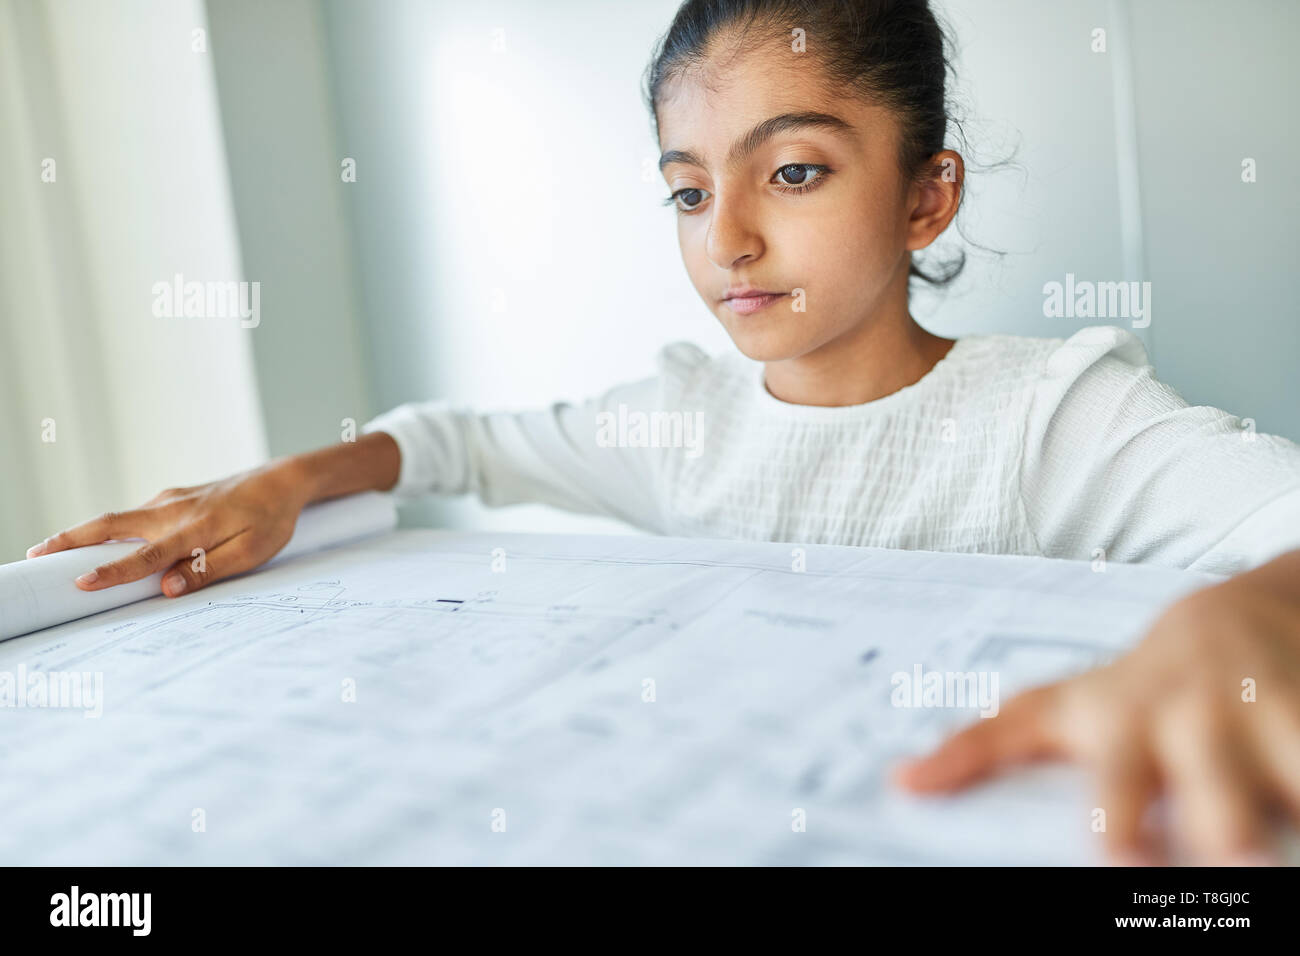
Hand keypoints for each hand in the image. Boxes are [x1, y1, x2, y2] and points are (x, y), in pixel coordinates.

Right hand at [25, 460, 312, 597]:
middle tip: (35, 555)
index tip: (82, 583)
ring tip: (49, 550)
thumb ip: (210, 570)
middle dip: (71, 539)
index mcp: (196, 527)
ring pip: (118, 517)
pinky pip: (133, 516)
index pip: (148, 555)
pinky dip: (108, 528)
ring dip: (84, 532)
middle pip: (113, 524)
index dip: (114, 572)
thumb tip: (167, 589)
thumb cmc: (270, 520)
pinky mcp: (171, 498)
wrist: (281, 481)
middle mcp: (174, 510)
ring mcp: (170, 500)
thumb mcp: (252, 552)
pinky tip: (96, 542)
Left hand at [893, 551, 1299, 864]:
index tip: (1119, 857)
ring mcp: (1274, 724)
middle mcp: (1200, 726)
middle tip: (1231, 867)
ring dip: (1296, 806)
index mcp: (1122, 728)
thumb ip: (982, 747)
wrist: (1234, 622)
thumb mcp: (1058, 709)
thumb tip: (903, 784)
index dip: (1119, 830)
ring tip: (1285, 852)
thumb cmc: (1133, 687)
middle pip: (1222, 816)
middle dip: (1229, 847)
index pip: (1116, 790)